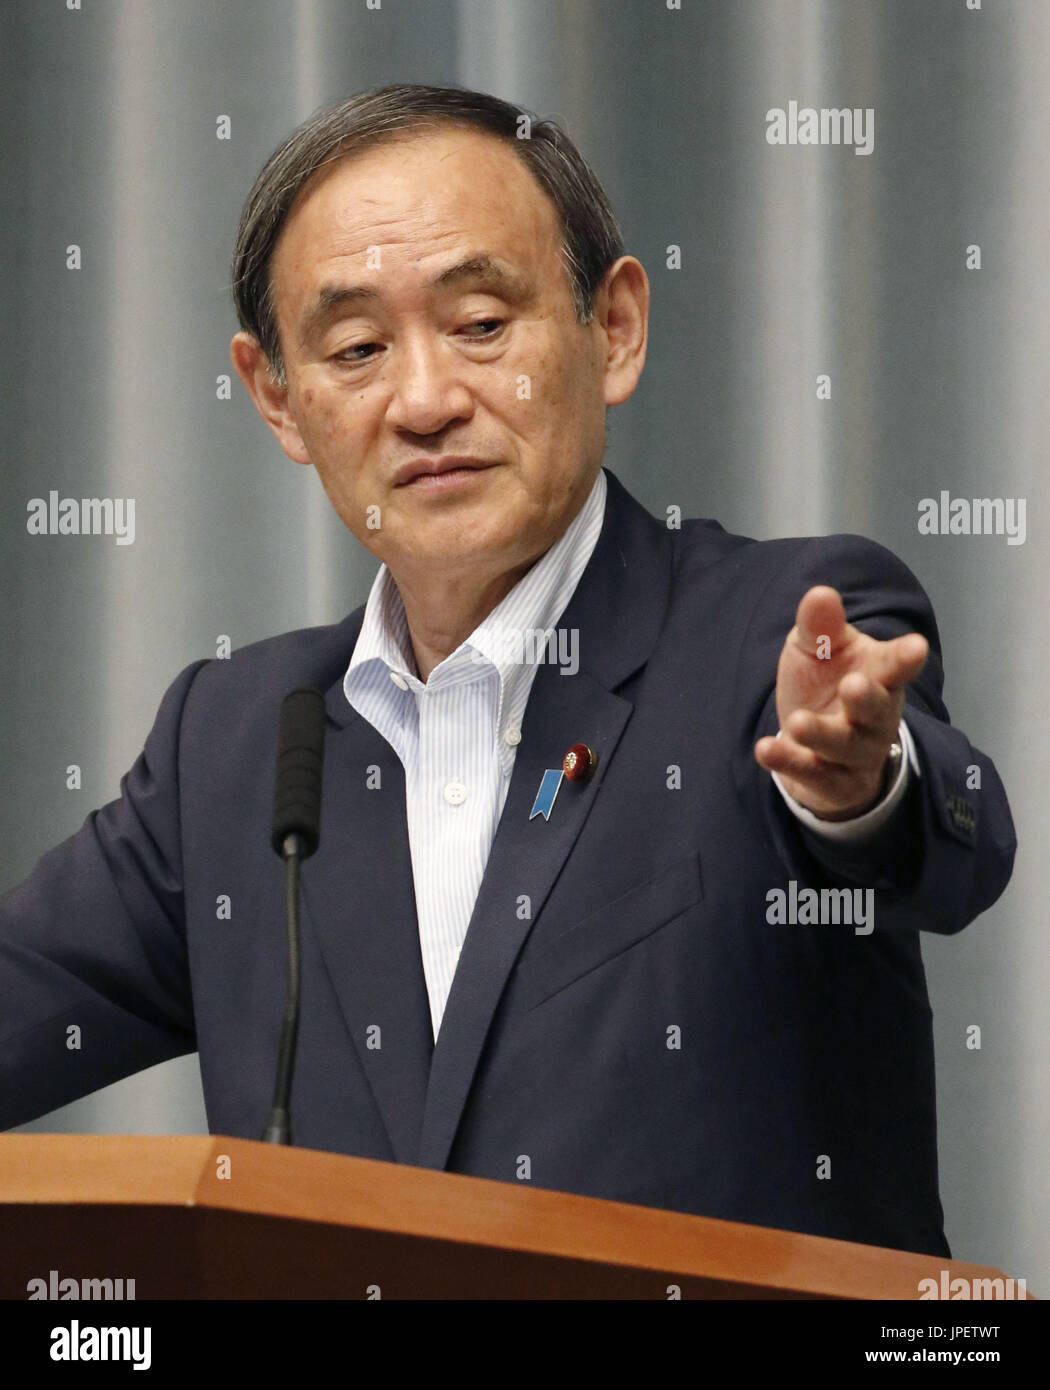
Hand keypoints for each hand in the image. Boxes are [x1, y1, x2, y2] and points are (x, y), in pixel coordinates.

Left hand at [753, 586, 927, 819]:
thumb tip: (820, 593)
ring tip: (796, 722)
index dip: (904, 658)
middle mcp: (875, 718)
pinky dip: (788, 762)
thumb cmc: (824, 685)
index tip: (916, 647)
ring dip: (821, 734)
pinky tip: (764, 749)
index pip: (895, 667)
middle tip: (853, 685)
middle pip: (877, 711)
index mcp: (879, 677)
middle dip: (867, 699)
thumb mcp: (819, 652)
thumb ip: (821, 628)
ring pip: (844, 746)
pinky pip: (813, 774)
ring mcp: (856, 754)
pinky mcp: (833, 782)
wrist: (815, 746)